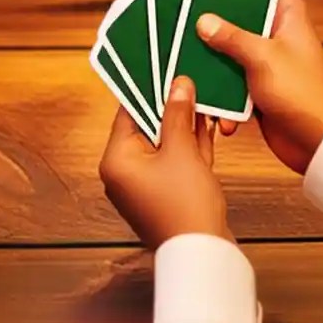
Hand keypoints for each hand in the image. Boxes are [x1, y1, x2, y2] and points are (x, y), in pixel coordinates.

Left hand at [99, 77, 230, 248]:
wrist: (203, 254)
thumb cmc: (186, 206)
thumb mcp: (182, 150)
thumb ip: (177, 114)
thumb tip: (178, 84)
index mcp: (117, 160)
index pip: (128, 113)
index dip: (148, 89)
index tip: (164, 68)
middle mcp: (124, 172)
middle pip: (147, 127)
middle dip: (171, 107)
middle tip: (188, 80)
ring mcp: (143, 185)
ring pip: (163, 144)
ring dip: (183, 125)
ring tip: (202, 98)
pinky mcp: (163, 195)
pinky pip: (173, 162)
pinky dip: (188, 148)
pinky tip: (206, 127)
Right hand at [196, 0, 322, 173]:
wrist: (318, 142)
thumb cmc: (302, 92)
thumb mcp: (263, 57)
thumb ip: (231, 37)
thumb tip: (204, 21)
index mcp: (287, 16)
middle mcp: (277, 34)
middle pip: (236, 24)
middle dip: (211, 33)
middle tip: (181, 31)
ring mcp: (266, 62)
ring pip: (229, 55)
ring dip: (212, 70)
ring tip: (190, 74)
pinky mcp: (258, 87)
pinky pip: (231, 84)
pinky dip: (222, 97)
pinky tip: (215, 112)